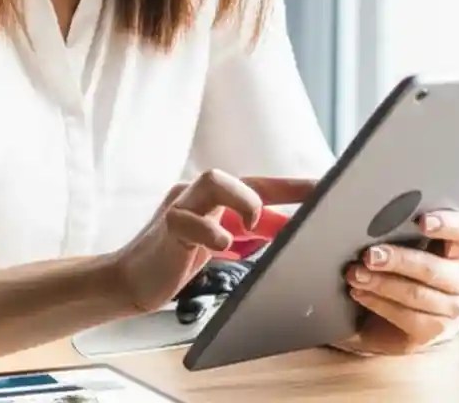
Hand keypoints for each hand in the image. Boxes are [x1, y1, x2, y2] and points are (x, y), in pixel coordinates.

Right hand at [109, 170, 316, 313]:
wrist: (129, 280)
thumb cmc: (173, 260)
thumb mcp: (220, 244)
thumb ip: (248, 232)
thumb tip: (288, 228)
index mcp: (212, 200)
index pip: (259, 185)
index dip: (295, 187)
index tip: (329, 189)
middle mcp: (196, 195)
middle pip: (242, 176)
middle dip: (283, 188)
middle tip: (314, 202)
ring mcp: (179, 207)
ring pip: (213, 180)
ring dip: (244, 200)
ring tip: (256, 223)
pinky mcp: (166, 228)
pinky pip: (188, 220)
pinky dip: (210, 231)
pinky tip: (223, 245)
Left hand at [340, 210, 458, 354]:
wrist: (378, 312)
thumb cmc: (384, 264)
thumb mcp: (383, 237)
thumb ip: (376, 216)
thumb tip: (341, 192)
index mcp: (456, 246)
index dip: (448, 224)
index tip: (421, 220)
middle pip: (436, 268)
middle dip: (400, 260)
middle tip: (368, 254)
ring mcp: (451, 308)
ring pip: (419, 295)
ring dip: (383, 284)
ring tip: (353, 274)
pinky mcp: (432, 332)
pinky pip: (410, 319)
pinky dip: (380, 304)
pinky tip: (359, 294)